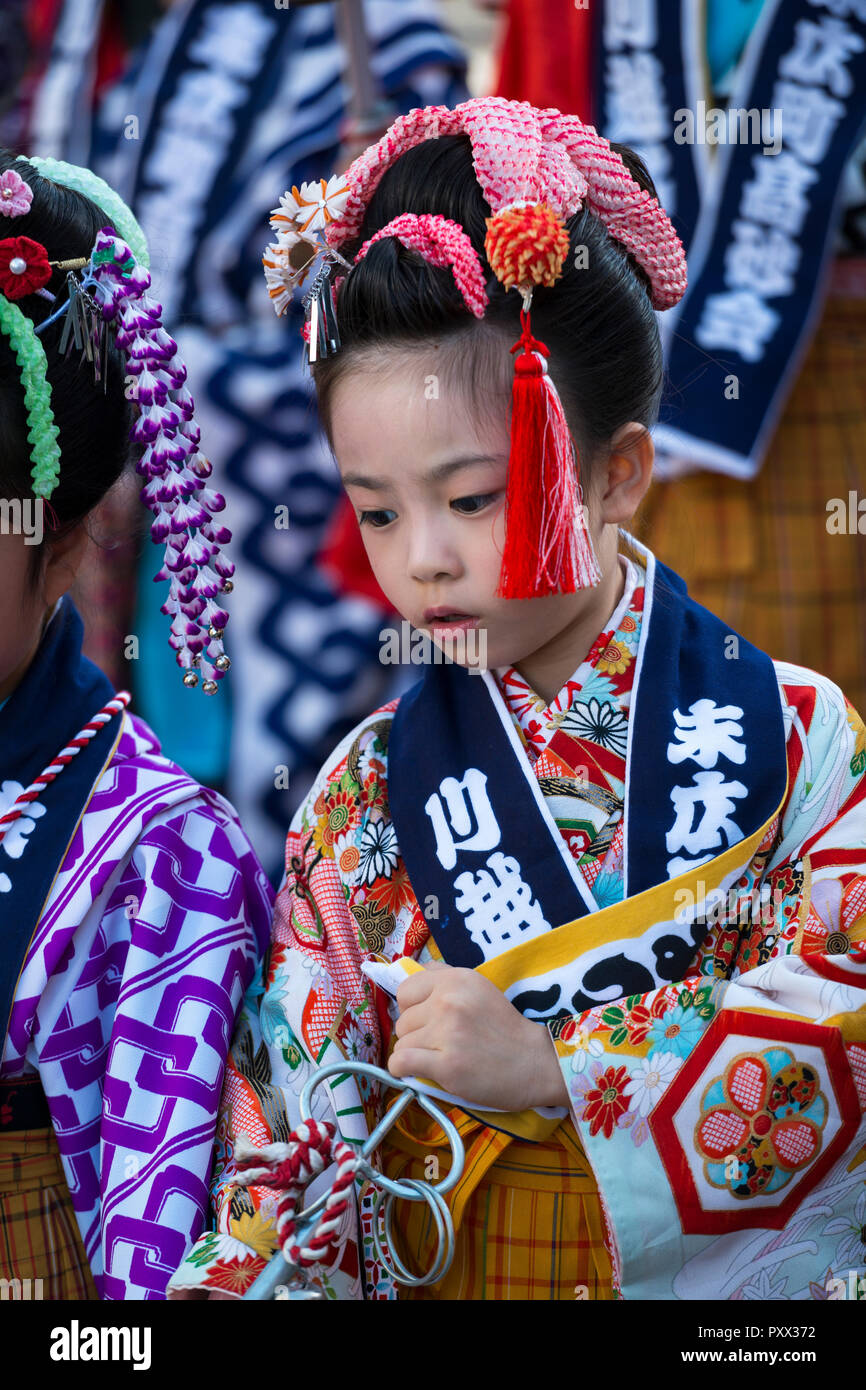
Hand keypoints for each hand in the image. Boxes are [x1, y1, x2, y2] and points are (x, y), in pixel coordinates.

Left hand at [388, 963, 568, 1110]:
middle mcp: (449, 1001)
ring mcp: (447, 1033)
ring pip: (402, 1043)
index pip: (405, 990)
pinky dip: (404, 1070)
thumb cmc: (504, 1028)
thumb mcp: (479, 987)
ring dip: (415, 1054)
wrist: (535, 1063)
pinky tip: (419, 1071)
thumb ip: (444, 976)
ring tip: (440, 1057)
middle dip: (416, 1034)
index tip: (427, 1020)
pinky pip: (401, 1063)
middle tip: (441, 1043)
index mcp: (457, 980)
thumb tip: (410, 971)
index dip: (412, 1008)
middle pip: (403, 1020)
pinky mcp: (447, 1065)